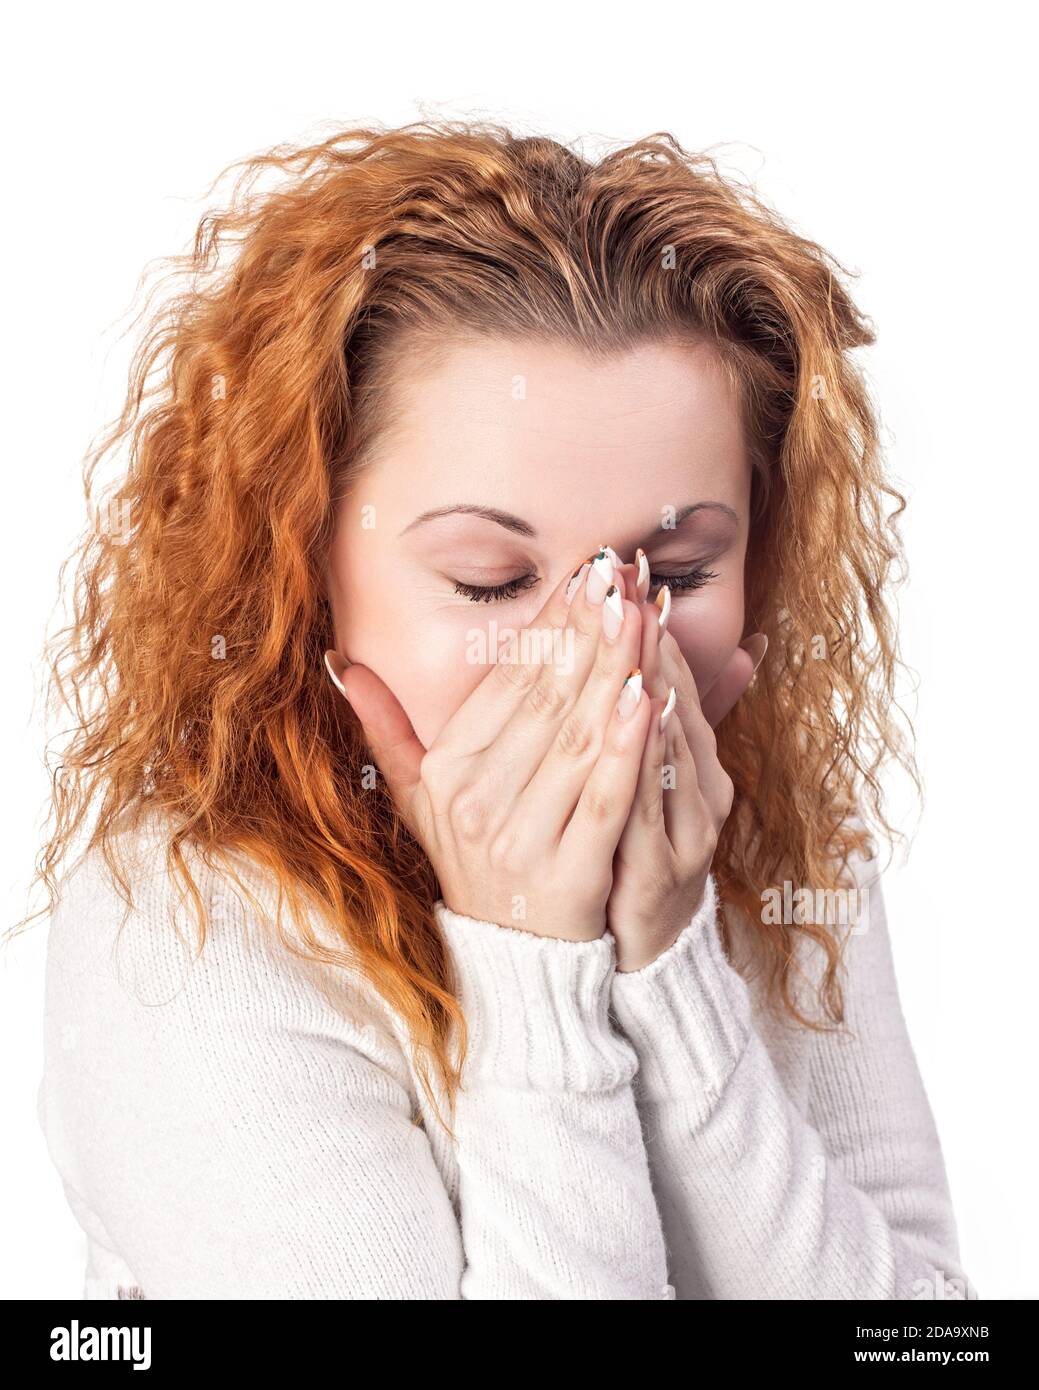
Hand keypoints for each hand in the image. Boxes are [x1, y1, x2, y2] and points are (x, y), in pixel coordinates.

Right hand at [324, 553, 652, 942]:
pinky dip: (630, 745)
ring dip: (615, 669)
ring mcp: (522, 839)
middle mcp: (478, 801)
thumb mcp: (419, 800)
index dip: (550, 623)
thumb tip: (340, 665)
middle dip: (588, 629)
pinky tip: (653, 696)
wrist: (514, 961)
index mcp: (449, 772)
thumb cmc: (477, 863)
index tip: (586, 574)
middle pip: (547, 698)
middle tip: (621, 572)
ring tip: (643, 612)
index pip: (509, 681)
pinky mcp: (570, 874)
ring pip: (579, 737)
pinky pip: (606, 796)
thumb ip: (386, 730)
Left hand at [606, 559, 766, 971]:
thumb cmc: (635, 862)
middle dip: (648, 640)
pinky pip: (649, 803)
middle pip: (675, 704)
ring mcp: (687, 831)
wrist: (643, 960)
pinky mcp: (661, 870)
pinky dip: (645, 755)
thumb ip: (681, 721)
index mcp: (696, 766)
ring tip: (634, 628)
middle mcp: (702, 793)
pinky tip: (637, 713)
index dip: (651, 627)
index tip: (627, 571)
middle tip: (627, 580)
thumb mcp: (655, 787)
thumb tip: (736, 648)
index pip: (674, 682)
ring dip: (652, 683)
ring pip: (670, 746)